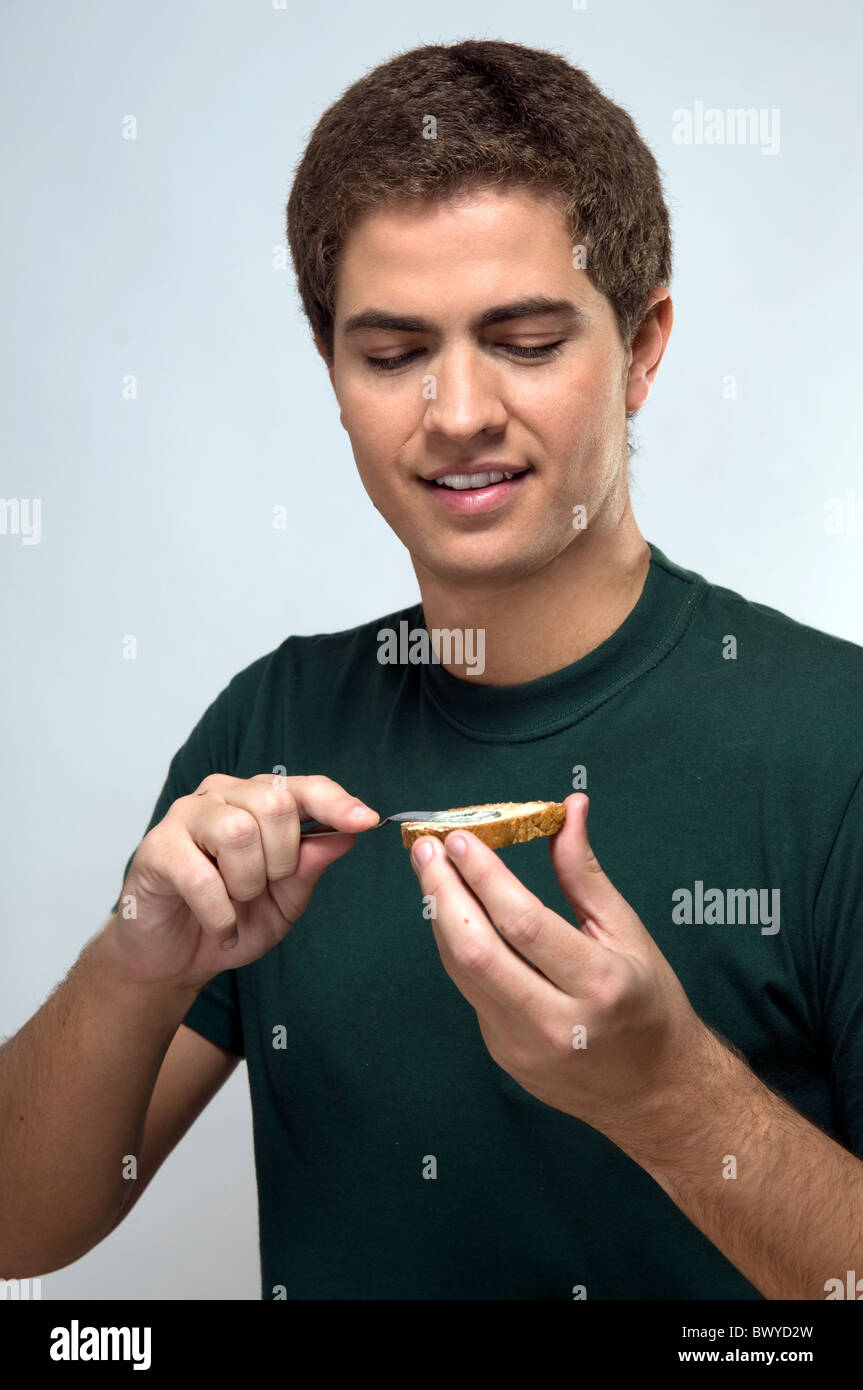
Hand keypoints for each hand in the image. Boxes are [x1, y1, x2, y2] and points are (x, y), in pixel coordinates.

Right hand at [105, 773, 378, 988]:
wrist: (175, 958)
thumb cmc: (231, 920)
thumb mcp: (285, 902)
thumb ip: (310, 866)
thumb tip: (347, 834)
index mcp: (258, 802)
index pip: (303, 788)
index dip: (336, 802)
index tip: (367, 821)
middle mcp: (223, 797)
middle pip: (275, 805)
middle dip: (282, 860)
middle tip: (263, 889)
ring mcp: (186, 816)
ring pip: (239, 832)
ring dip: (247, 883)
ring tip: (236, 904)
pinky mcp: (157, 847)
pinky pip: (202, 875)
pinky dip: (220, 912)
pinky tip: (219, 925)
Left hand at [410, 793, 711, 1149]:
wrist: (656, 1093)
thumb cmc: (649, 1003)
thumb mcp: (628, 932)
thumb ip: (584, 872)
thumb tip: (569, 808)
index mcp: (599, 983)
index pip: (523, 922)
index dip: (484, 875)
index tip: (458, 837)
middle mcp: (557, 1021)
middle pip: (477, 950)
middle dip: (443, 891)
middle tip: (425, 847)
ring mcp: (523, 1046)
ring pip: (462, 971)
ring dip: (439, 915)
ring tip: (429, 871)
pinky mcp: (502, 1055)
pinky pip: (468, 990)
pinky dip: (456, 946)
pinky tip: (451, 913)